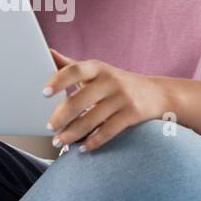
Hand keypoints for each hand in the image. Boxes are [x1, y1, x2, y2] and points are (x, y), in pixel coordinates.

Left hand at [43, 49, 169, 152]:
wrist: (157, 93)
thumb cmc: (116, 82)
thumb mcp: (97, 70)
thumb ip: (71, 65)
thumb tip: (46, 51)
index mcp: (97, 68)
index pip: (75, 71)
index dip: (58, 81)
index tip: (43, 93)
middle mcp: (110, 80)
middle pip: (80, 100)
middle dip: (61, 116)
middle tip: (49, 127)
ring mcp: (122, 97)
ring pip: (92, 119)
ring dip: (72, 134)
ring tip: (59, 142)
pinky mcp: (132, 114)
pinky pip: (109, 131)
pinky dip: (93, 141)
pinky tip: (82, 148)